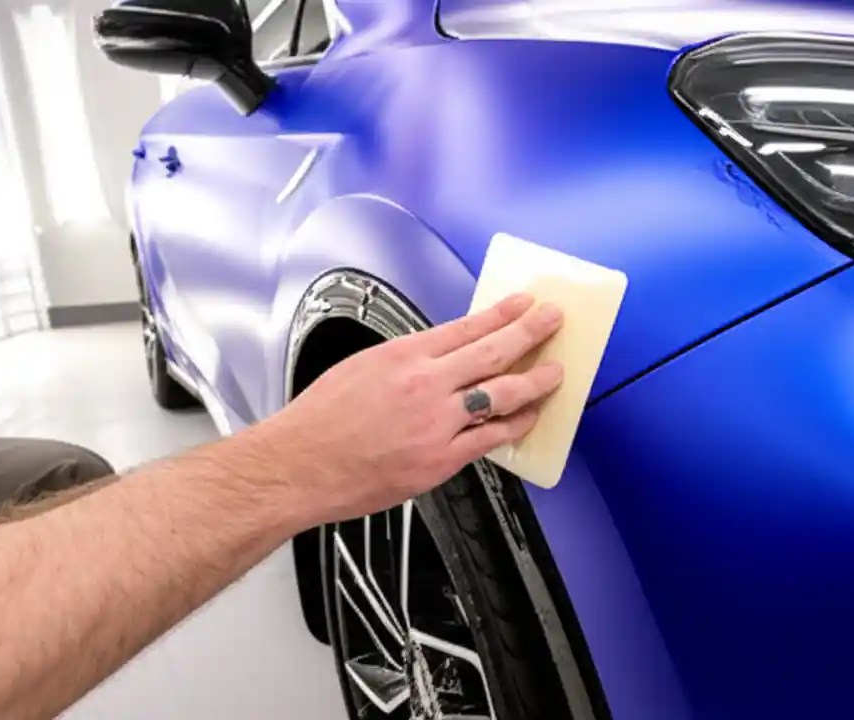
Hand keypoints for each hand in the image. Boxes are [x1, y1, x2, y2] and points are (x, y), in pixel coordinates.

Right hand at [251, 294, 562, 528]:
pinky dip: (514, 426)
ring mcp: (437, 423)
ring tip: (554, 374)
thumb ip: (407, 361)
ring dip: (535, 382)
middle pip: (493, 352)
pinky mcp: (440, 459)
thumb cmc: (320, 422)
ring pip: (501, 395)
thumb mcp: (361, 368)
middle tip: (553, 321)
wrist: (299, 466)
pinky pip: (491, 439)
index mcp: (403, 355)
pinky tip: (528, 417)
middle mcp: (426, 385)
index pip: (467, 327)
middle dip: (530, 332)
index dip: (503, 313)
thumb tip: (444, 358)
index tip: (524, 303)